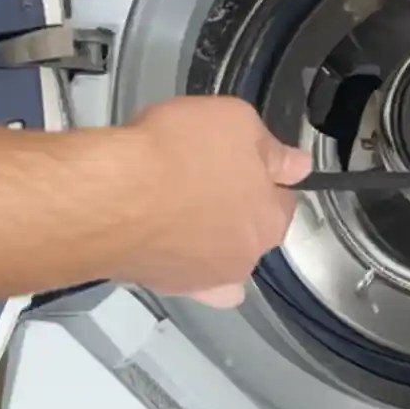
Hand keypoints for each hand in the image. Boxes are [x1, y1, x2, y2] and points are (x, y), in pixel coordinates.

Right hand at [113, 96, 310, 307]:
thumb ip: (272, 149)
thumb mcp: (237, 122)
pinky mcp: (167, 286)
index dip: (264, 175)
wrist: (111, 195)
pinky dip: (190, 271)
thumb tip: (298, 165)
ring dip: (210, 236)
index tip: (242, 160)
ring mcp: (206, 278)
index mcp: (270, 217)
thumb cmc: (176, 152)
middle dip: (236, 206)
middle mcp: (246, 255)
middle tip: (203, 176)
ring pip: (221, 256)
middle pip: (251, 228)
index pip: (283, 198)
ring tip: (178, 207)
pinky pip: (193, 285)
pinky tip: (180, 254)